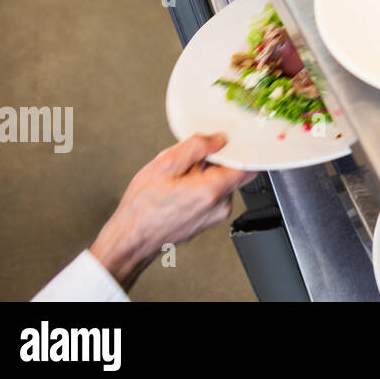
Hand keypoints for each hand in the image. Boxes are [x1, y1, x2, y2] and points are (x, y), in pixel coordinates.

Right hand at [89, 133, 254, 291]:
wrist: (131, 240)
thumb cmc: (142, 208)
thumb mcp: (163, 165)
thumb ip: (196, 147)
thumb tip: (219, 138)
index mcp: (212, 191)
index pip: (248, 164)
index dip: (241, 148)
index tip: (230, 140)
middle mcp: (220, 205)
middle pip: (234, 171)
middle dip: (217, 160)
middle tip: (191, 161)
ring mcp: (217, 215)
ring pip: (223, 182)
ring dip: (207, 173)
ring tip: (180, 177)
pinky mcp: (210, 219)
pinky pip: (215, 194)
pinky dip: (202, 186)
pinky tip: (181, 188)